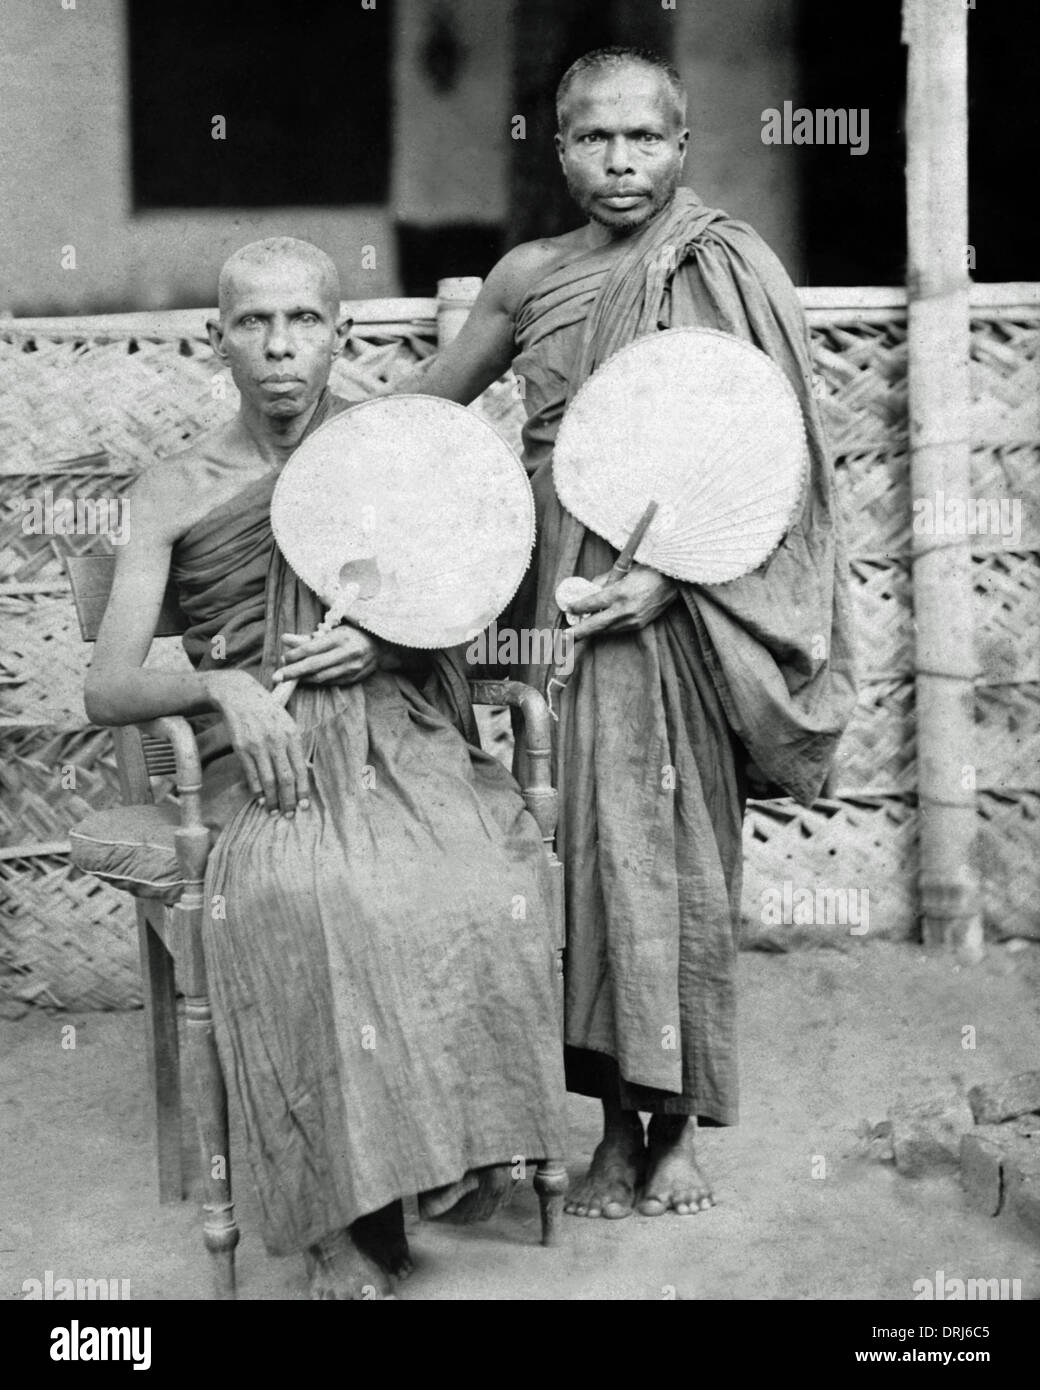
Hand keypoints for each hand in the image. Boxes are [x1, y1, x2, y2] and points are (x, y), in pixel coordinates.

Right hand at [204, 669, 309, 814]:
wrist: (240, 696)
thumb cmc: (268, 713)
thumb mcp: (287, 724)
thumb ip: (295, 747)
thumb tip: (304, 773)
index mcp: (292, 735)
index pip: (300, 769)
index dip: (303, 790)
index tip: (304, 806)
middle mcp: (276, 741)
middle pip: (285, 778)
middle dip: (289, 800)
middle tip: (290, 814)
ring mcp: (258, 745)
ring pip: (268, 780)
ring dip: (272, 800)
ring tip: (275, 811)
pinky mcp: (241, 748)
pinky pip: (251, 775)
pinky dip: (257, 791)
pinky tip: (261, 799)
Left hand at [274, 624, 378, 689]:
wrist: (381, 647)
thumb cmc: (353, 635)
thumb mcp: (332, 631)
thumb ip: (308, 637)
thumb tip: (284, 639)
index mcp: (341, 637)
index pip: (314, 648)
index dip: (296, 654)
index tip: (284, 658)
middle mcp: (347, 653)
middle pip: (315, 665)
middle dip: (294, 672)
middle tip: (277, 677)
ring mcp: (352, 668)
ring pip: (322, 676)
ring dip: (303, 679)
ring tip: (289, 679)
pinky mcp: (354, 678)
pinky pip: (331, 682)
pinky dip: (316, 681)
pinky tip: (306, 680)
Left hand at [567, 563, 677, 641]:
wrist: (674, 580)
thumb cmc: (649, 570)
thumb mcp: (624, 570)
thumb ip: (604, 581)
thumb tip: (589, 589)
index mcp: (621, 592)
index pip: (593, 603)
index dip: (579, 607)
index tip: (569, 608)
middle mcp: (626, 609)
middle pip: (597, 624)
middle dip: (579, 631)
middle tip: (565, 636)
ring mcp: (634, 619)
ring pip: (607, 629)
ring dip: (593, 631)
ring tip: (578, 633)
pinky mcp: (640, 625)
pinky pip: (618, 629)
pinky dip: (607, 629)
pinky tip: (598, 628)